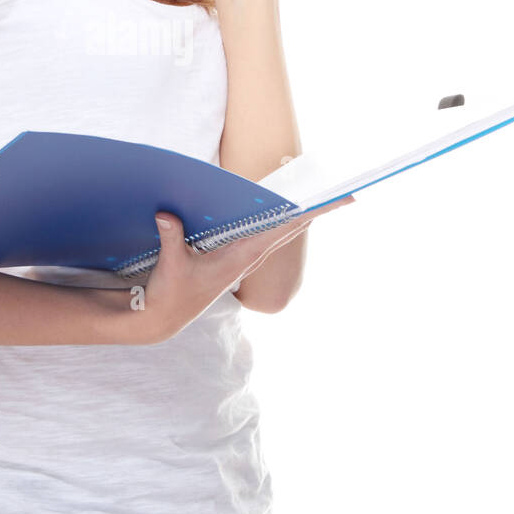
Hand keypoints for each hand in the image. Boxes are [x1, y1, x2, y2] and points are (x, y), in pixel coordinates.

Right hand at [126, 195, 354, 343]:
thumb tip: (166, 212)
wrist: (165, 319)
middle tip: (348, 194)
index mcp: (243, 256)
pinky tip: (288, 212)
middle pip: (292, 228)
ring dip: (303, 215)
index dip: (311, 213)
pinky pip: (267, 235)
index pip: (284, 228)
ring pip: (282, 232)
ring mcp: (245, 258)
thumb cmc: (172, 295)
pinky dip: (282, 221)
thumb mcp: (172, 266)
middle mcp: (250, 256)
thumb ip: (172, 238)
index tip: (339, 201)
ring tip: (326, 198)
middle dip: (318, 211)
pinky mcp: (236, 258)